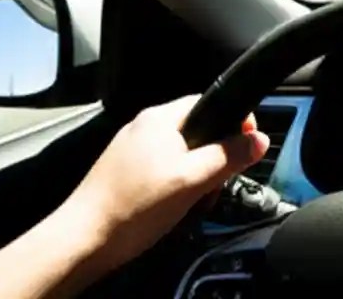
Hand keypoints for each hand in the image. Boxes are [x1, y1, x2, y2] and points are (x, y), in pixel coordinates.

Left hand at [57, 95, 269, 270]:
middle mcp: (144, 127)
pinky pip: (162, 170)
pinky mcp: (124, 172)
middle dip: (214, 159)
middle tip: (214, 186)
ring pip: (181, 154)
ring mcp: (131, 150)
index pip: (209, 102)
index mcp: (160, 118)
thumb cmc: (133, 207)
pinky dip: (175, 187)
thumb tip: (259, 140)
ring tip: (190, 203)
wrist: (83, 240)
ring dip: (195, 177)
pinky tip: (170, 209)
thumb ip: (228, 157)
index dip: (234, 122)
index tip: (246, 147)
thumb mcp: (192, 181)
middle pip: (197, 131)